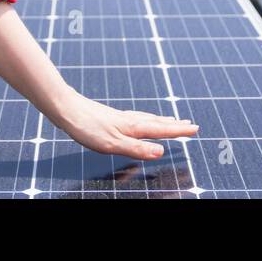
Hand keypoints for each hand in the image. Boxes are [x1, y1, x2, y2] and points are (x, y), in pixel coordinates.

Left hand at [50, 90, 198, 159]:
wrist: (66, 109)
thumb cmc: (87, 127)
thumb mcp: (112, 144)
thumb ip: (136, 148)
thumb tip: (161, 151)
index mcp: (133, 127)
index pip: (161, 130)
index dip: (178, 131)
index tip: (195, 129)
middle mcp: (130, 119)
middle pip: (157, 122)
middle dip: (174, 125)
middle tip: (191, 125)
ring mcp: (121, 117)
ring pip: (147, 119)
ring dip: (162, 121)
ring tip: (172, 121)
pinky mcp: (112, 117)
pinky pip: (137, 118)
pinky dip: (147, 119)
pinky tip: (140, 121)